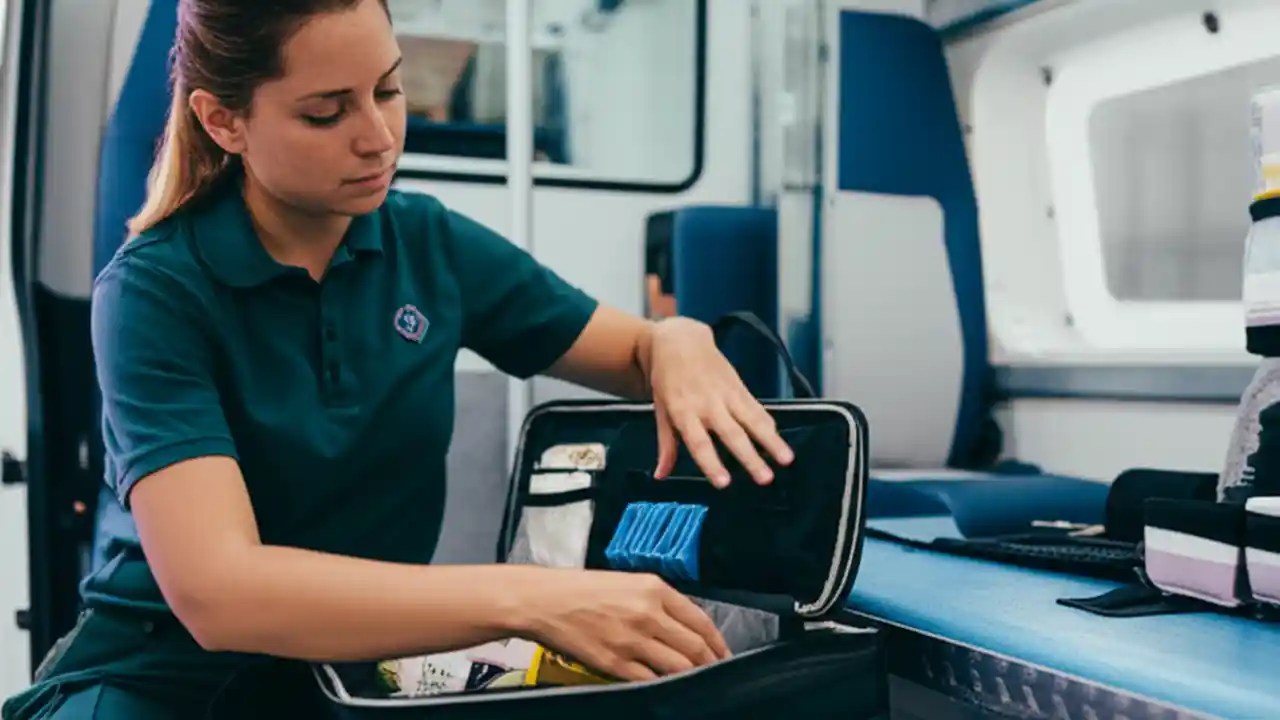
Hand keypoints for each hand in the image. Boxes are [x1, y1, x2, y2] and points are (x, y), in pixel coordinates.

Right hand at [522, 570, 730, 680]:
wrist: (544, 600)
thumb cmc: (581, 590)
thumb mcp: (628, 583)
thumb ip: (657, 602)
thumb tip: (683, 627)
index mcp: (654, 589)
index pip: (701, 620)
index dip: (717, 642)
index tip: (722, 653)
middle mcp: (648, 613)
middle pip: (694, 647)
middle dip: (710, 663)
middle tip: (715, 672)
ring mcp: (632, 640)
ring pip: (678, 667)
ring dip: (690, 677)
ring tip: (695, 682)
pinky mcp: (615, 662)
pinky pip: (650, 680)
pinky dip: (662, 685)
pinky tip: (666, 687)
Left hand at [643, 318, 793, 486]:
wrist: (680, 342)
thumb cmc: (667, 380)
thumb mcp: (661, 411)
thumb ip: (666, 444)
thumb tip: (660, 475)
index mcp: (684, 412)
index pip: (699, 443)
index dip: (712, 463)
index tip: (724, 482)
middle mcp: (708, 404)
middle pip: (732, 434)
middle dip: (750, 457)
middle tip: (765, 478)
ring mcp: (726, 394)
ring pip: (752, 420)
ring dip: (771, 440)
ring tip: (786, 459)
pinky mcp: (739, 386)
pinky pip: (757, 407)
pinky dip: (769, 424)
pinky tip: (780, 439)